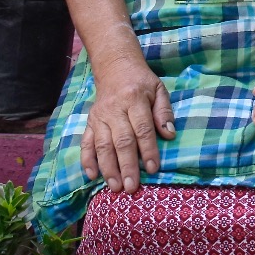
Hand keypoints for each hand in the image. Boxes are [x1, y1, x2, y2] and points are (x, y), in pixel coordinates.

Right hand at [80, 59, 174, 193]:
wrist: (115, 67)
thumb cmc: (141, 82)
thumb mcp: (158, 90)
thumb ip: (164, 112)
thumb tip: (169, 134)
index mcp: (134, 99)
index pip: (142, 128)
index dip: (148, 150)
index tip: (153, 169)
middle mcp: (114, 109)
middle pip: (122, 140)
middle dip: (127, 166)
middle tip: (132, 187)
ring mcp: (99, 117)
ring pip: (103, 145)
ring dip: (108, 168)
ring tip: (115, 187)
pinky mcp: (89, 122)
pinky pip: (86, 142)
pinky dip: (87, 160)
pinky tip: (92, 176)